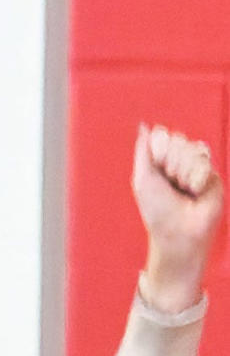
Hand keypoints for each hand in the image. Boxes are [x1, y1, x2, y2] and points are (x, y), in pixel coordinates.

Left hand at [136, 125, 220, 307]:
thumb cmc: (156, 208)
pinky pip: (205, 164)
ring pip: (193, 150)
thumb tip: (144, 125)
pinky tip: (195, 192)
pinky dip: (196, 179)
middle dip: (170, 163)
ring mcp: (197, 166)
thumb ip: (144, 150)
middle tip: (170, 183)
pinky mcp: (212, 175)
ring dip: (182, 173)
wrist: (178, 230)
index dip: (159, 150)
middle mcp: (180, 160)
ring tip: (182, 190)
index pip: (164, 135)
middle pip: (179, 139)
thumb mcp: (142, 178)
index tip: (157, 170)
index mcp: (161, 160)